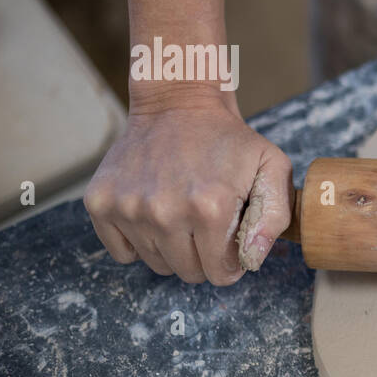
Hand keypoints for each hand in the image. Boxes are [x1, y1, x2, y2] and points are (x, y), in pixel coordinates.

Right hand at [84, 101, 292, 284]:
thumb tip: (251, 260)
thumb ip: (275, 217)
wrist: (177, 103)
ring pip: (157, 264)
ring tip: (183, 212)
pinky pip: (122, 253)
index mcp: (209, 208)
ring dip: (174, 248)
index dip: (232, 261)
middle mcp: (164, 212)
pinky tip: (155, 214)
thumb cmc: (229, 139)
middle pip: (189, 273)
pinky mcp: (100, 203)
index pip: (221, 273)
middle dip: (205, 257)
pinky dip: (139, 243)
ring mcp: (128, 208)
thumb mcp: (271, 167)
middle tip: (208, 224)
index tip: (231, 239)